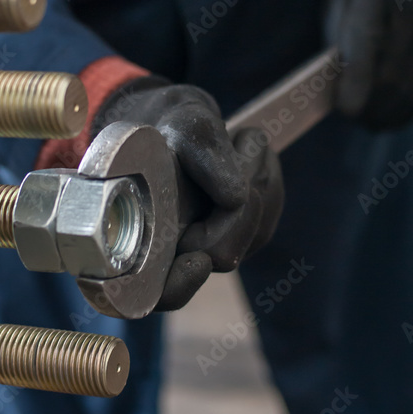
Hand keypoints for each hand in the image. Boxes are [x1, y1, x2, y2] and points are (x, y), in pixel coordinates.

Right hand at [94, 82, 283, 309]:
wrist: (174, 122)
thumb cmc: (166, 126)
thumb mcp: (179, 122)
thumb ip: (201, 148)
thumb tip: (235, 196)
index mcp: (142, 239)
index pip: (160, 291)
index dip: (179, 284)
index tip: (197, 259)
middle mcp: (178, 252)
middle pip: (222, 255)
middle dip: (237, 198)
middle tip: (240, 143)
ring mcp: (213, 244)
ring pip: (255, 231)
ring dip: (257, 176)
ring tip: (239, 137)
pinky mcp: (245, 231)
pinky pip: (270, 211)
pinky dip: (267, 176)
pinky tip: (248, 149)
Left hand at [325, 0, 412, 130]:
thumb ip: (339, 16)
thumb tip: (333, 71)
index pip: (368, 36)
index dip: (356, 79)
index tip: (345, 108)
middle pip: (394, 70)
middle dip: (371, 104)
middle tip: (352, 117)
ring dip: (389, 111)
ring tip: (370, 122)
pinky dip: (410, 106)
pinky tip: (393, 116)